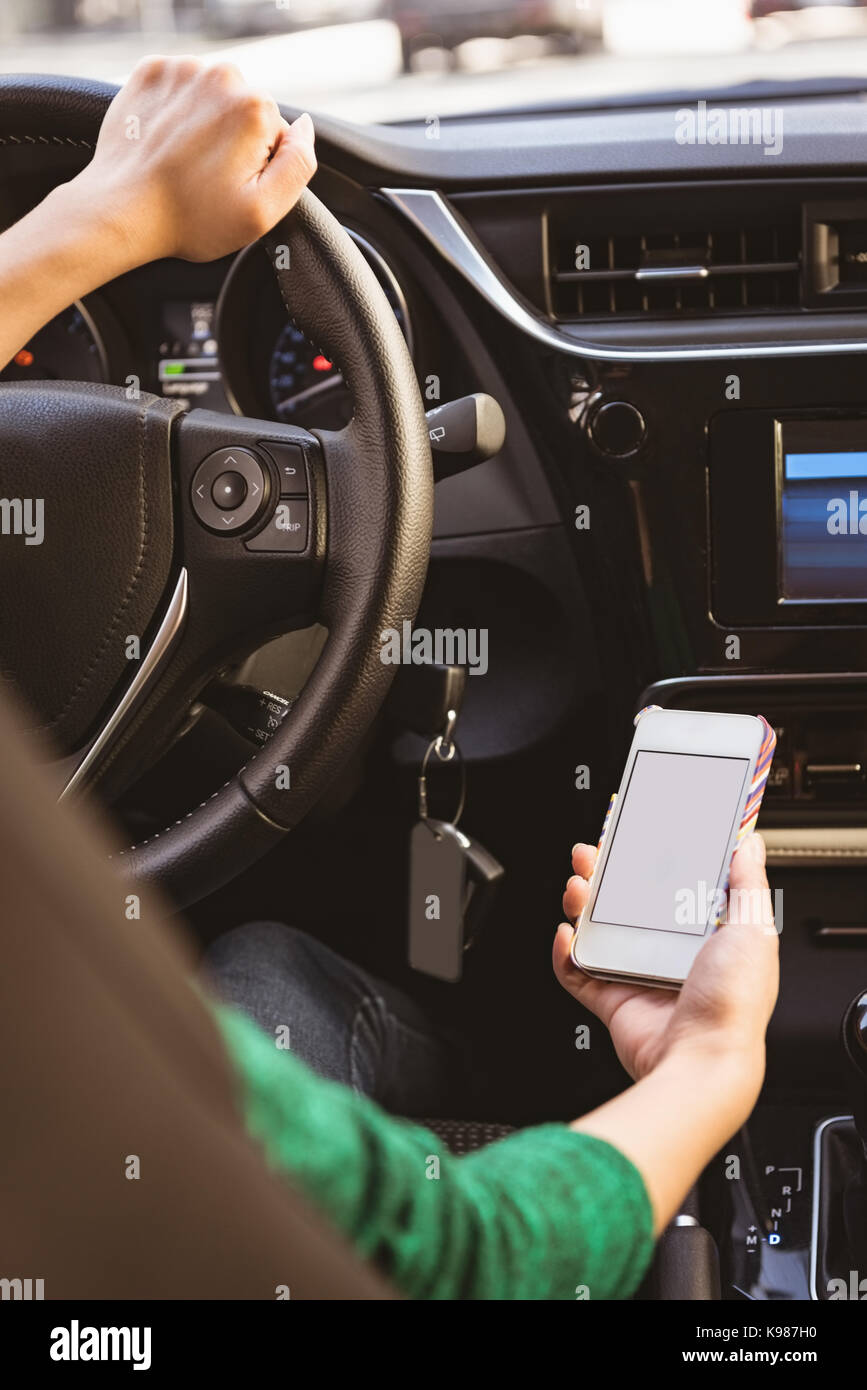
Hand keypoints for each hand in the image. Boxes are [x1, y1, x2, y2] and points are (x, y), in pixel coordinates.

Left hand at [67, 56, 316, 264]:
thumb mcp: (263, 211)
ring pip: (213, 97)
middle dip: (234, 141)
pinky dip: (177, 112)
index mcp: (256, 108)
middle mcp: (222, 76)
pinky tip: (166, 142)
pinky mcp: (151, 71)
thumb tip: (307, 127)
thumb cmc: (191, 218)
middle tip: (207, 177)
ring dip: (205, 125)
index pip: (277, 134)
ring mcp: (183, 69)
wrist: (121, 210)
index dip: (259, 165)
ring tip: (184, 160)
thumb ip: (299, 166)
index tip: (232, 185)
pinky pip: (180, 89)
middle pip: (246, 110)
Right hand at [553, 833, 778, 1091]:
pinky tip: (567, 935)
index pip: (672, 889)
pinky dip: (565, 953)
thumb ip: (747, 886)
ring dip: (581, 905)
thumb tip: (750, 846)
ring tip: (577, 888)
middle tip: (591, 855)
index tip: (634, 839)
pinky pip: (578, 972)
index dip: (651, 863)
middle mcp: (671, 957)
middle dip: (605, 876)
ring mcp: (639, 978)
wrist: (701, 1060)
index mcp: (707, 938)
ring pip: (599, 932)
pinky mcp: (613, 1001)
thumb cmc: (734, 1004)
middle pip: (627, 905)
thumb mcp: (753, 930)